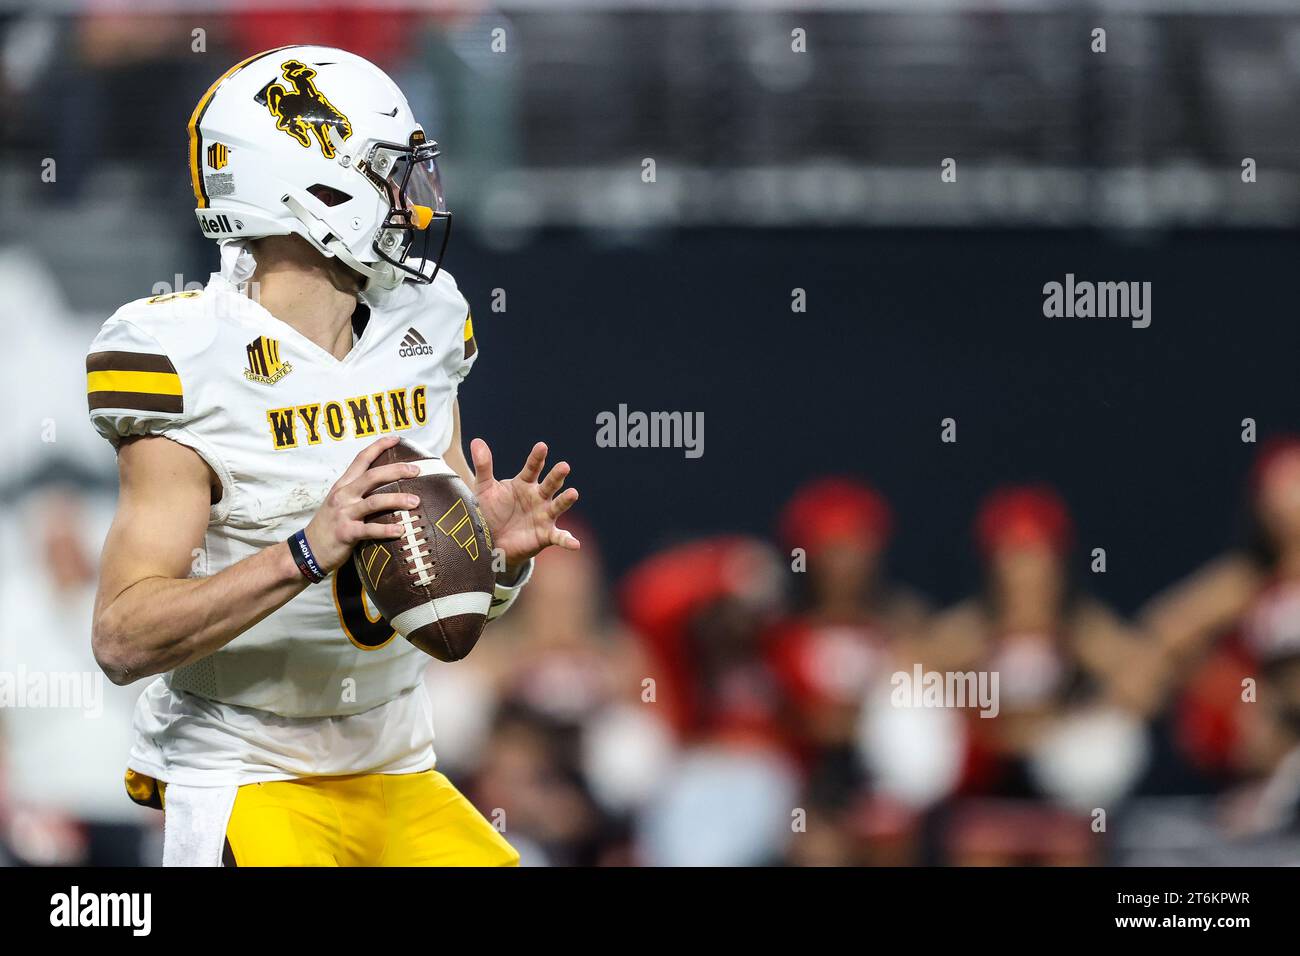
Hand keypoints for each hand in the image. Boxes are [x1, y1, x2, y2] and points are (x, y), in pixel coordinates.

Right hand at [302, 436, 421, 571]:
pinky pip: (370, 530)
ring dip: (397, 500)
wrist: (308, 549)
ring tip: (416, 502)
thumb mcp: (340, 502)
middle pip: (372, 476)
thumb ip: (359, 492)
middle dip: (396, 470)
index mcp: (343, 485)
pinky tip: (401, 530)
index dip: (378, 446)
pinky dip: (387, 529)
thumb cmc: (330, 525)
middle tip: (416, 469)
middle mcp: (343, 495)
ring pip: (374, 502)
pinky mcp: (346, 533)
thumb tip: (388, 485)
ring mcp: (344, 513)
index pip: (361, 459)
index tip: (396, 438)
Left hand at [469, 438, 579, 573]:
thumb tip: (477, 441)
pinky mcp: (546, 535)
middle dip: (557, 475)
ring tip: (573, 493)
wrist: (490, 542)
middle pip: (550, 484)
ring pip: (558, 505)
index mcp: (524, 484)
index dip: (537, 457)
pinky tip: (575, 544)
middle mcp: (538, 497)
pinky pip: (559, 537)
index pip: (532, 468)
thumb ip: (483, 466)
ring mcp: (544, 515)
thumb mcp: (484, 489)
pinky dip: (568, 540)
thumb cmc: (490, 512)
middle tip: (564, 466)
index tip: (542, 446)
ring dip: (566, 500)